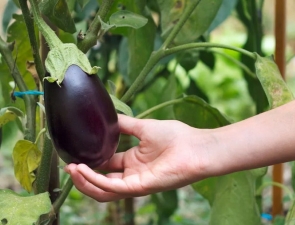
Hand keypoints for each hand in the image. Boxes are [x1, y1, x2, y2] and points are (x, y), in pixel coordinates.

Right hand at [65, 114, 212, 201]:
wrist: (196, 145)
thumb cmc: (176, 136)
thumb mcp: (143, 127)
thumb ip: (125, 125)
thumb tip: (109, 117)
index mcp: (133, 161)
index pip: (106, 166)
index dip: (90, 163)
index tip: (75, 155)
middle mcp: (132, 174)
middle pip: (102, 181)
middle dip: (83, 176)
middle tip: (69, 166)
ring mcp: (136, 183)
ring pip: (104, 190)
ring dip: (85, 181)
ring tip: (71, 169)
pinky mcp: (141, 187)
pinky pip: (113, 188)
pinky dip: (96, 180)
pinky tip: (83, 170)